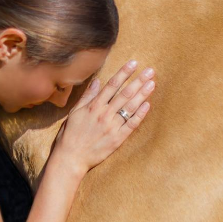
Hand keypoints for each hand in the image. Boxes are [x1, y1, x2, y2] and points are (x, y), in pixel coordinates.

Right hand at [54, 59, 154, 176]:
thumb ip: (87, 96)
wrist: (70, 158)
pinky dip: (140, 115)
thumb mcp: (74, 112)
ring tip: (152, 84)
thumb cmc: (70, 135)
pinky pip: (131, 125)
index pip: (112, 85)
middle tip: (150, 71)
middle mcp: (104, 114)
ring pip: (130, 107)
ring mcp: (112, 127)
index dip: (124, 73)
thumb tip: (97, 81)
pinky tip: (148, 105)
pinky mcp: (117, 139)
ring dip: (142, 94)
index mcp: (94, 106)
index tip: (134, 63)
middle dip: (138, 81)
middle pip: (124, 94)